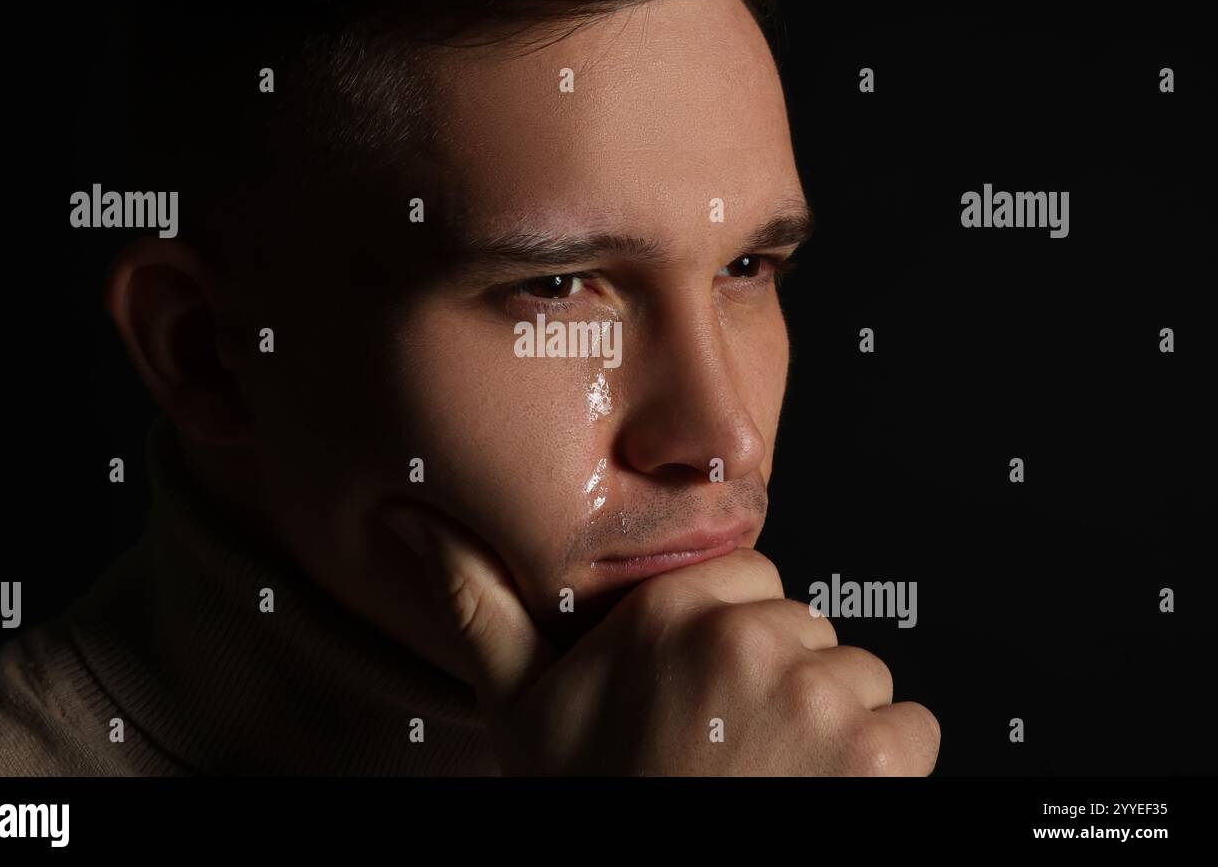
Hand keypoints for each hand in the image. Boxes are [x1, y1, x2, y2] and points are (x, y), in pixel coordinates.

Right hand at [380, 500, 939, 774]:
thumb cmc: (592, 804)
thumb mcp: (520, 709)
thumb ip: (482, 606)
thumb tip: (418, 527)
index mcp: (670, 610)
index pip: (749, 574)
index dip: (731, 631)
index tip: (705, 688)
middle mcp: (751, 637)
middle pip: (805, 627)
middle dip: (781, 678)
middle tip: (731, 747)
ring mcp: (820, 694)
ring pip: (860, 677)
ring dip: (834, 725)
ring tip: (771, 777)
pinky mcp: (880, 756)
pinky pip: (912, 729)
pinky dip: (883, 768)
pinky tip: (818, 797)